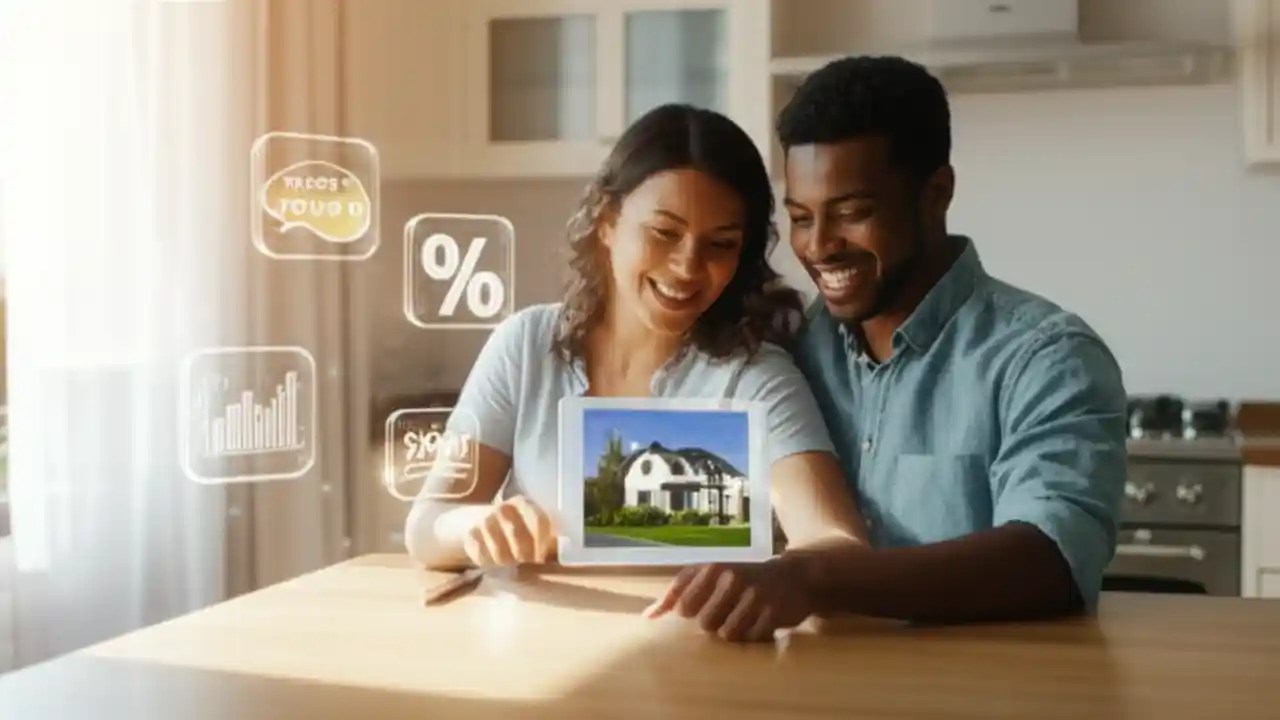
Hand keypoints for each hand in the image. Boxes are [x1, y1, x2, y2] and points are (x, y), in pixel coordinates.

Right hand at [463, 496, 555, 567]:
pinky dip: (489, 563)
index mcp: (525, 504)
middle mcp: (505, 509)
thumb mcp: (535, 529)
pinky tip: (493, 561)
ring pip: (500, 552)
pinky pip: (482, 556)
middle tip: (525, 561)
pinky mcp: (471, 534)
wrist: (482, 521)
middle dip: (524, 555)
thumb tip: (567, 552)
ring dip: (507, 562)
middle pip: (518, 536)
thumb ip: (551, 539)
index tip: (542, 558)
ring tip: (510, 561)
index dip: (542, 542)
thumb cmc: (518, 530)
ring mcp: (486, 520)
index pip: (538, 520)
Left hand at [643, 557, 812, 641]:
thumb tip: (647, 617)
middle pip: (705, 624)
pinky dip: (753, 636)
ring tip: (745, 617)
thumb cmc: (741, 578)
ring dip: (735, 632)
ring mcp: (754, 595)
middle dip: (715, 623)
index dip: (693, 612)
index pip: (684, 606)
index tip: (705, 604)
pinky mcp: (773, 612)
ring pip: (727, 635)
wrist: (792, 577)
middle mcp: (732, 578)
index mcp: (712, 567)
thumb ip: (676, 594)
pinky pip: (750, 640)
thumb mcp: (708, 576)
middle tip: (730, 610)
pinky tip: (760, 622)